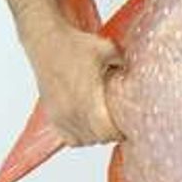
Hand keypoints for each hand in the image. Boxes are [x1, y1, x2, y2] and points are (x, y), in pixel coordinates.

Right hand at [25, 22, 125, 145]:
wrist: (46, 40)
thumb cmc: (75, 44)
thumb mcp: (108, 50)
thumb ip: (123, 63)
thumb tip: (135, 71)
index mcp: (88, 100)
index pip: (107, 132)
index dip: (120, 131)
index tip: (127, 125)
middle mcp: (72, 111)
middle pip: (97, 139)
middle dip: (110, 133)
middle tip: (118, 123)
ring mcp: (60, 114)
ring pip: (82, 140)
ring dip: (94, 136)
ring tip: (103, 125)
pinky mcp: (51, 114)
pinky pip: (67, 138)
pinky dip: (78, 136)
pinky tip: (86, 126)